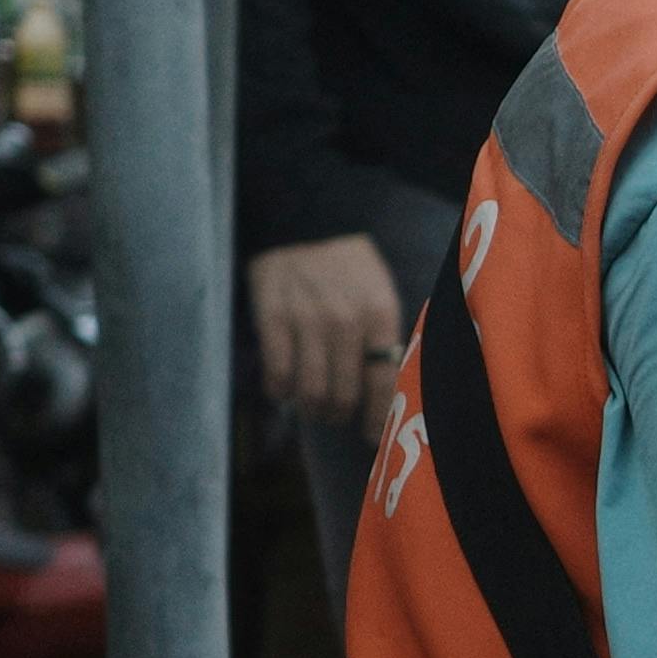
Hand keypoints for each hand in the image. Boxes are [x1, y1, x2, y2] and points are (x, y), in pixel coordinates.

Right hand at [249, 231, 406, 422]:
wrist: (305, 221)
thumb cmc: (349, 266)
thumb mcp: (381, 295)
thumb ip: (383, 338)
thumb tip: (383, 390)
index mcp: (380, 315)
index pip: (382, 382)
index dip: (375, 417)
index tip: (370, 436)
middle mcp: (345, 322)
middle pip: (343, 394)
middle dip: (340, 416)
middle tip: (337, 417)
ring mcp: (307, 321)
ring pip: (310, 391)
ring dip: (312, 408)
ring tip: (314, 407)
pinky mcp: (273, 318)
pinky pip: (277, 373)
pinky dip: (281, 391)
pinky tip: (285, 390)